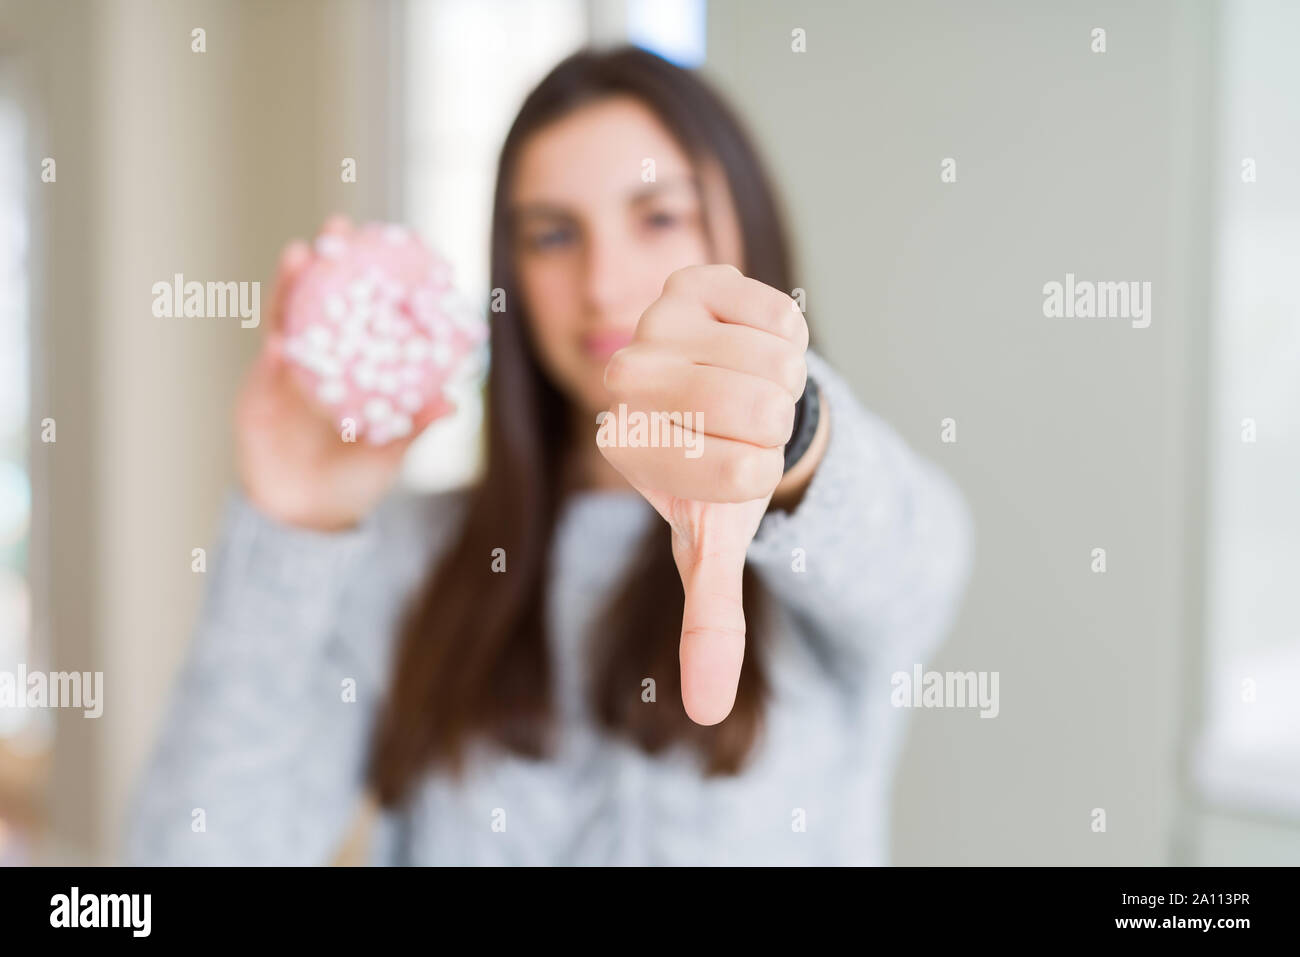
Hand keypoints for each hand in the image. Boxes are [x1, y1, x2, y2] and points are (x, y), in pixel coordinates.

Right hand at [234, 216, 453, 531]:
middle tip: (339, 226)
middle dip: (328, 258)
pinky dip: (274, 351)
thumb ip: (413, 425)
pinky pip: (266, 367)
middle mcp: (322, 357)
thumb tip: (452, 402)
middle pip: (323, 298)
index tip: (391, 241)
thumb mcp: (391, 450)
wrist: (305, 514)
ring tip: (299, 255)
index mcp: (355, 364)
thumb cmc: (356, 477)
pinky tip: (281, 340)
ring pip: (288, 318)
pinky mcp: (258, 392)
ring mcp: (287, 370)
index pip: (366, 312)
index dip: (375, 277)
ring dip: (291, 286)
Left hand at [597, 264, 808, 724]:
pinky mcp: (694, 279)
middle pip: (758, 409)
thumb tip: (708, 712)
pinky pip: (778, 313)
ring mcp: (655, 322)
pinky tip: (750, 345)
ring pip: (774, 362)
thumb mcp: (713, 549)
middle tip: (747, 425)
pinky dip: (786, 336)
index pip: (740, 471)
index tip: (732, 467)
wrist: (725, 406)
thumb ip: (708, 626)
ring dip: (783, 382)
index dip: (761, 473)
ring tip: (748, 387)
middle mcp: (625, 380)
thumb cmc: (717, 477)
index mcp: (627, 448)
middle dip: (775, 426)